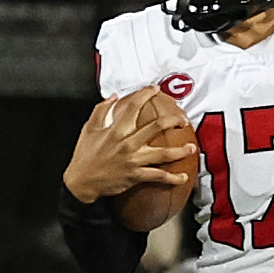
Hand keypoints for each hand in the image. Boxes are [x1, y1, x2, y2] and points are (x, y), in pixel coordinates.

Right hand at [62, 88, 196, 203]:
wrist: (82, 182)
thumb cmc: (85, 156)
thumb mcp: (89, 129)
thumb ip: (101, 110)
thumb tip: (112, 96)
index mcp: (115, 130)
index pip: (133, 107)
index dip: (145, 95)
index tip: (155, 90)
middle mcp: (127, 143)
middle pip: (156, 127)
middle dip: (173, 121)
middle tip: (183, 120)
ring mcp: (133, 160)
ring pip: (163, 153)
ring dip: (180, 150)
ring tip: (191, 148)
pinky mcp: (136, 176)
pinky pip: (158, 176)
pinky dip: (172, 178)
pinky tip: (183, 177)